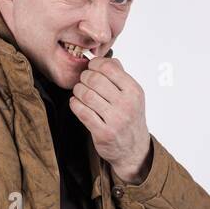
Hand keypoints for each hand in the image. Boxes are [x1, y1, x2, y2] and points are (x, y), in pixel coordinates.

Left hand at [70, 56, 151, 180]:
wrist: (134, 149)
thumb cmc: (130, 118)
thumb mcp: (132, 96)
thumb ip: (121, 76)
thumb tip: (108, 59)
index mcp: (134, 91)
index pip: (109, 67)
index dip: (95, 65)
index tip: (91, 68)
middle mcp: (127, 105)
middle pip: (94, 79)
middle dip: (84, 78)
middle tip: (83, 81)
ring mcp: (115, 120)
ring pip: (86, 95)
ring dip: (78, 91)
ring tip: (80, 93)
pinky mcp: (103, 132)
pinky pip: (81, 111)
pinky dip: (75, 104)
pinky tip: (77, 104)